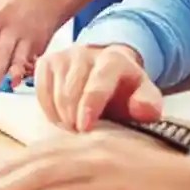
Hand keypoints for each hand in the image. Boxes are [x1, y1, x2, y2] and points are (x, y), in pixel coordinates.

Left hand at [0, 0, 59, 90]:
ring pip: (19, 58)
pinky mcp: (39, 46)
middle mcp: (11, 28)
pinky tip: (19, 81)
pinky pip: (30, 61)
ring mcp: (27, 38)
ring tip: (10, 85)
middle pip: (2, 50)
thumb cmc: (11, 2)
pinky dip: (25, 72)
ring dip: (13, 72)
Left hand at [0, 133, 189, 189]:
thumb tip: (51, 189)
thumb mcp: (115, 166)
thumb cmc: (160, 181)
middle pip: (32, 166)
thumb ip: (84, 171)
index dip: (7, 170)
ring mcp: (101, 171)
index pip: (38, 153)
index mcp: (89, 143)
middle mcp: (90, 151)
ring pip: (42, 184)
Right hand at [34, 44, 162, 131]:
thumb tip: (142, 109)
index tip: (84, 129)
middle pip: (71, 90)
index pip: (98, 83)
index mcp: (114, 59)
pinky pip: (41, 92)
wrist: (108, 69)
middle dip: (74, 118)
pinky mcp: (46, 62)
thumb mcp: (144, 96)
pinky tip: (62, 118)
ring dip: (62, 117)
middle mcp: (85, 52)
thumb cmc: (125, 90)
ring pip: (55, 93)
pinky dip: (49, 111)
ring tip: (74, 129)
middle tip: (81, 137)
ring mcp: (63, 55)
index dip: (90, 107)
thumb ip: (148, 104)